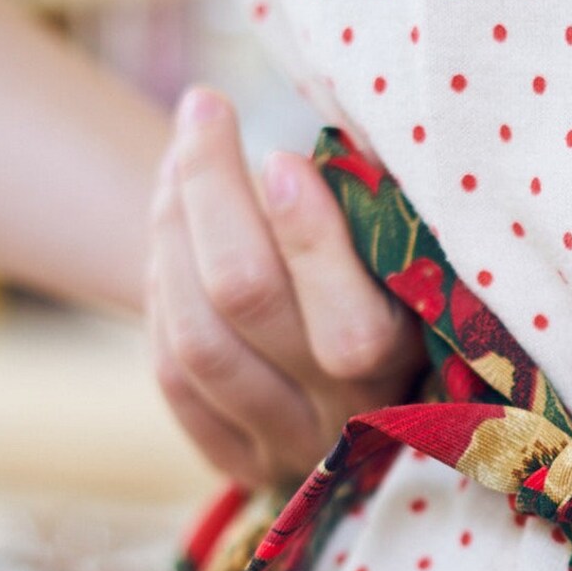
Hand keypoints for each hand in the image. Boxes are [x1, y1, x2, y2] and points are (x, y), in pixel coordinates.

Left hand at [148, 87, 425, 489]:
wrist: (373, 387)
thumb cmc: (393, 278)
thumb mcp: (404, 250)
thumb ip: (378, 208)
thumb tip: (341, 132)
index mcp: (409, 367)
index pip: (350, 324)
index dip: (306, 235)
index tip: (278, 156)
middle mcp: (349, 418)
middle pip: (247, 302)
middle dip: (213, 190)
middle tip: (205, 107)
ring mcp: (289, 448)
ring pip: (195, 339)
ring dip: (172, 233)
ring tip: (180, 160)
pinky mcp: (240, 462)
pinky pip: (174, 378)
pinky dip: (162, 296)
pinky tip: (171, 238)